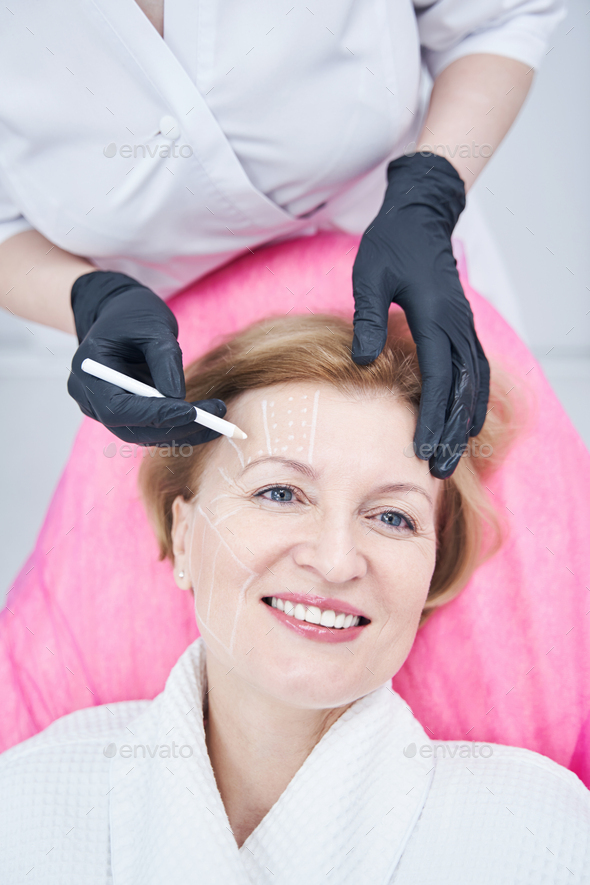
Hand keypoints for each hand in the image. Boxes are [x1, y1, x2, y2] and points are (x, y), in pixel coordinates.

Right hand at [68, 271, 226, 445]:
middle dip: (176, 427)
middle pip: (132, 429)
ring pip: (145, 434)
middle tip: (215, 420)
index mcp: (88, 372)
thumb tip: (178, 397)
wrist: (120, 314)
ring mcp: (108, 409)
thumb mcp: (152, 325)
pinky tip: (209, 421)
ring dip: (184, 432)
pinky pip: (153, 428)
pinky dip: (181, 428)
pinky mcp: (128, 414)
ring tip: (219, 419)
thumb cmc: (133, 313)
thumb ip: (164, 360)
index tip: (191, 411)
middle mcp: (92, 399)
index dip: (155, 414)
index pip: (118, 409)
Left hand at [351, 153, 489, 478]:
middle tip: (441, 469)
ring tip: (455, 456)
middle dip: (452, 431)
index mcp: (434, 317)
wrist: (419, 216)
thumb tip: (363, 362)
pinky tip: (466, 422)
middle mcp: (457, 325)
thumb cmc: (391, 244)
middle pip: (462, 389)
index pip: (439, 377)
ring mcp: (463, 326)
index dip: (432, 416)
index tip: (423, 449)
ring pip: (474, 384)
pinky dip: (474, 400)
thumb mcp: (369, 276)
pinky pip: (477, 370)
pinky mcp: (461, 326)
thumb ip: (369, 318)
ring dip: (466, 422)